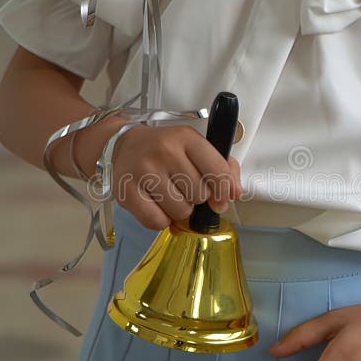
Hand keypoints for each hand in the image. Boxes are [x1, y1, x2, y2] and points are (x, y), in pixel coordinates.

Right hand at [111, 123, 242, 229]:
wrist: (123, 145)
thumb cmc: (165, 149)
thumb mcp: (194, 147)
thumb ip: (222, 168)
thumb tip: (236, 193)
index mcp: (186, 138)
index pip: (217, 171)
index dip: (223, 191)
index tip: (220, 199)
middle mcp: (165, 151)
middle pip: (199, 195)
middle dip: (196, 197)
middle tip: (182, 186)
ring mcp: (144, 171)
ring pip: (180, 211)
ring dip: (179, 209)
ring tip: (168, 193)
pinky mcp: (127, 191)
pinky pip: (157, 222)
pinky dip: (161, 219)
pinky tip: (156, 204)